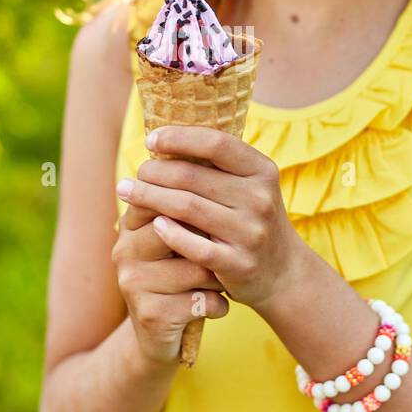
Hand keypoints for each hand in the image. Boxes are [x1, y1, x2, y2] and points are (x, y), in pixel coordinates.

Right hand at [111, 196, 229, 367]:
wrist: (159, 337)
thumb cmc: (179, 276)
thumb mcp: (179, 239)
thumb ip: (189, 207)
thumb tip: (216, 164)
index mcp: (132, 224)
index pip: (164, 195)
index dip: (200, 200)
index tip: (225, 211)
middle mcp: (125, 249)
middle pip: (183, 228)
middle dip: (213, 240)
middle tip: (228, 248)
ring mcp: (133, 283)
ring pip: (197, 268)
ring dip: (218, 277)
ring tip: (219, 282)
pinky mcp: (150, 314)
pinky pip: (200, 301)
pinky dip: (218, 305)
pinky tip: (218, 306)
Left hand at [115, 125, 303, 314]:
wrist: (285, 273)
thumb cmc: (252, 220)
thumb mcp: (248, 187)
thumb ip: (216, 166)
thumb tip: (163, 138)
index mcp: (261, 171)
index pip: (215, 143)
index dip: (178, 137)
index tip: (151, 139)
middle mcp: (260, 198)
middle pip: (192, 177)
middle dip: (153, 172)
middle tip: (132, 174)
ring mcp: (251, 232)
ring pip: (187, 207)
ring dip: (149, 198)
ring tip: (126, 192)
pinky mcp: (239, 264)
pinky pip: (195, 246)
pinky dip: (170, 233)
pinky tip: (152, 224)